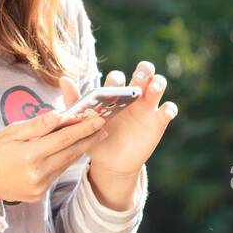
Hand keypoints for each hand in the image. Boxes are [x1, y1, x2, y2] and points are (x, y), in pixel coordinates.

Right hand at [0, 108, 107, 203]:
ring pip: (66, 164)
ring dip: (80, 149)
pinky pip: (57, 173)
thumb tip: (59, 115)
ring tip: (94, 136)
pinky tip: (74, 150)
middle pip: (70, 152)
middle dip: (88, 138)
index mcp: (29, 155)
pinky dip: (66, 161)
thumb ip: (37, 125)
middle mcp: (37, 173)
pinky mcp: (39, 194)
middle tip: (104, 127)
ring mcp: (39, 186)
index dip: (83, 128)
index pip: (63, 139)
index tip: (98, 119)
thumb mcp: (10, 132)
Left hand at [58, 61, 176, 176]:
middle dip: (143, 70)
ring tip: (154, 87)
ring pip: (158, 86)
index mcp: (115, 93)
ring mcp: (147, 107)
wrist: (111, 162)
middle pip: (143, 74)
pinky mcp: (158, 122)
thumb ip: (75, 101)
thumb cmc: (96, 137)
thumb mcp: (84, 122)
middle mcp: (132, 95)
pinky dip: (169, 108)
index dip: (117, 78)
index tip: (114, 84)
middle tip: (140, 75)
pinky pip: (168, 110)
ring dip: (158, 83)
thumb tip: (63, 79)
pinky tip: (165, 111)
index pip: (117, 78)